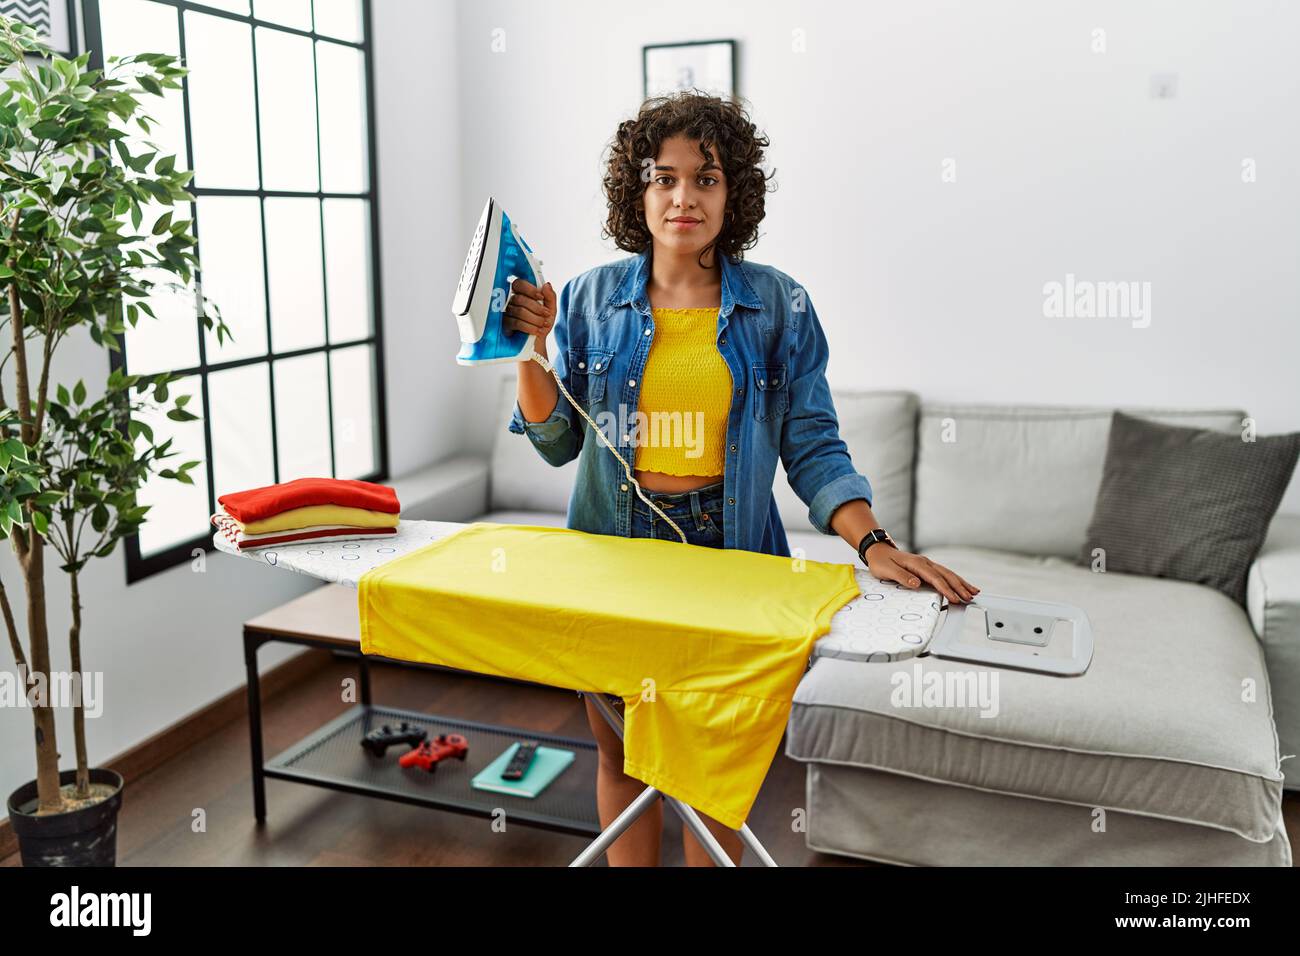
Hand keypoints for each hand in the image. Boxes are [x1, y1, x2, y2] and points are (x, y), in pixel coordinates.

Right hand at [504, 277, 555, 350]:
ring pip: (519, 311)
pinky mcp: (505, 325)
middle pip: (520, 298)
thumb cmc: (542, 323)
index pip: (519, 284)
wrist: (537, 341)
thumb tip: (547, 285)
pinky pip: (516, 323)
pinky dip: (530, 327)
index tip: (541, 297)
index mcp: (521, 294)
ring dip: (535, 319)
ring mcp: (506, 313)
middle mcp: (511, 301)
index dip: (529, 289)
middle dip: (537, 308)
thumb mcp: (550, 309)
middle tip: (546, 315)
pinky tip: (537, 331)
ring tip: (543, 324)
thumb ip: (550, 296)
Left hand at [865, 543, 979, 604]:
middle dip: (959, 586)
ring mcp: (926, 564)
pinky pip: (943, 574)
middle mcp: (924, 562)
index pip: (935, 578)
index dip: (946, 589)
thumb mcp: (887, 570)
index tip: (954, 598)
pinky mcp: (926, 567)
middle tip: (969, 597)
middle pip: (946, 575)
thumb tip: (917, 583)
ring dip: (961, 582)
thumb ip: (902, 577)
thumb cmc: (881, 561)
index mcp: (916, 563)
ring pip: (948, 573)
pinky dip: (954, 580)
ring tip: (973, 591)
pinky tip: (961, 585)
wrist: (878, 551)